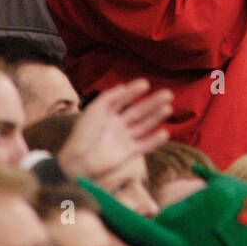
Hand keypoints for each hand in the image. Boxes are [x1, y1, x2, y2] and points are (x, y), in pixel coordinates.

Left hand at [57, 78, 173, 182]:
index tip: (146, 83)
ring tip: (168, 108)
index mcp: (106, 114)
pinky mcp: (128, 153)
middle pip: (138, 111)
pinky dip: (155, 140)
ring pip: (144, 126)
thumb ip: (109, 97)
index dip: (133, 91)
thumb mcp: (94, 110)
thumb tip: (123, 86)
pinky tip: (165, 133)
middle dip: (153, 103)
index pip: (123, 100)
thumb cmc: (83, 134)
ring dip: (156, 117)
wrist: (78, 162)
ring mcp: (123, 139)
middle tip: (168, 94)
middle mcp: (117, 125)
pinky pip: (145, 145)